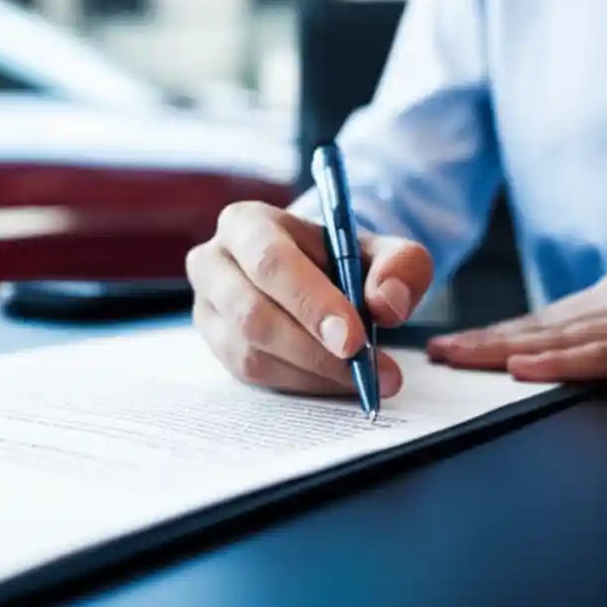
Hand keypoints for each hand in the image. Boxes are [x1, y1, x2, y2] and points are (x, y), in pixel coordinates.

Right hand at [187, 201, 433, 396]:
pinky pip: (254, 376)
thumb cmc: (341, 259)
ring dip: (313, 372)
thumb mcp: (381, 250)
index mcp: (247, 223)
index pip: (271, 263)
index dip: (311, 303)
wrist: (314, 275)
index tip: (353, 338)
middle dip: (312, 347)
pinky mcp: (215, 347)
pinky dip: (302, 383)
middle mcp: (213, 263)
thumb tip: (387, 303)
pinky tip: (337, 380)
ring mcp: (207, 309)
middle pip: (253, 314)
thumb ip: (399, 266)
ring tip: (364, 377)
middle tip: (364, 369)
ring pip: (251, 353)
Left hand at [427, 273, 606, 387]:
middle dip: (482, 340)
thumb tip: (557, 351)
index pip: (540, 319)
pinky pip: (606, 356)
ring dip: (503, 348)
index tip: (449, 345)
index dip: (491, 333)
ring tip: (460, 359)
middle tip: (435, 353)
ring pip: (559, 336)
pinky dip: (561, 361)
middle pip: (538, 324)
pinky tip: (526, 367)